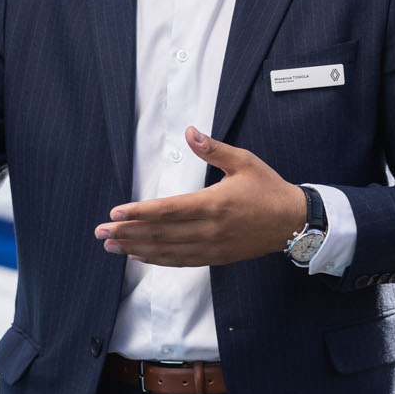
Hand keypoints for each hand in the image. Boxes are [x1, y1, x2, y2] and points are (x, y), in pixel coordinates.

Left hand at [96, 128, 307, 266]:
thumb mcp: (244, 161)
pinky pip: (182, 261)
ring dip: (136, 249)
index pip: (169, 210)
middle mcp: (211, 229)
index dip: (140, 212)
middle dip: (128, 233)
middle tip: (101, 231)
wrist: (293, 222)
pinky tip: (138, 256)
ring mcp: (213, 246)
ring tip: (111, 246)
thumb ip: (214, 149)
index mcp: (215, 203)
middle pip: (161, 234)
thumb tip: (191, 132)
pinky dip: (158, 260)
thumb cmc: (268, 188)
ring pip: (168, 251)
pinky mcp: (217, 257)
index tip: (117, 211)